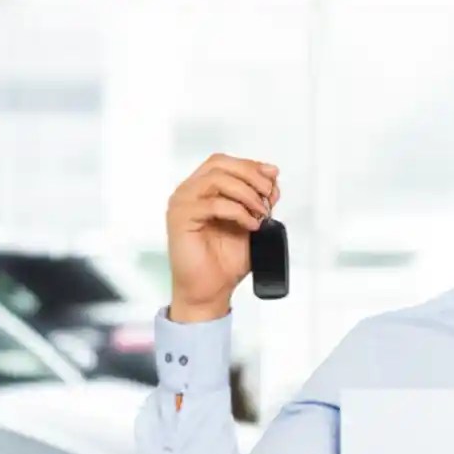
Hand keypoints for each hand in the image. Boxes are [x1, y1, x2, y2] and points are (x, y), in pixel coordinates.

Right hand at [165, 153, 280, 321]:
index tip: (272, 176)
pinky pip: (213, 205)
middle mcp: (188, 192)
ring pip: (217, 180)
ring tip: (261, 212)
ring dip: (246, 193)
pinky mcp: (180, 219)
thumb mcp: (252, 221)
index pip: (223, 162)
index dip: (250, 165)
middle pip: (219, 165)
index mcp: (201, 189)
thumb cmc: (225, 260)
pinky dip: (238, 212)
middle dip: (251, 175)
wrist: (210, 290)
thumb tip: (272, 176)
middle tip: (269, 194)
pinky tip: (250, 225)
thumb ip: (260, 198)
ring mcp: (181, 204)